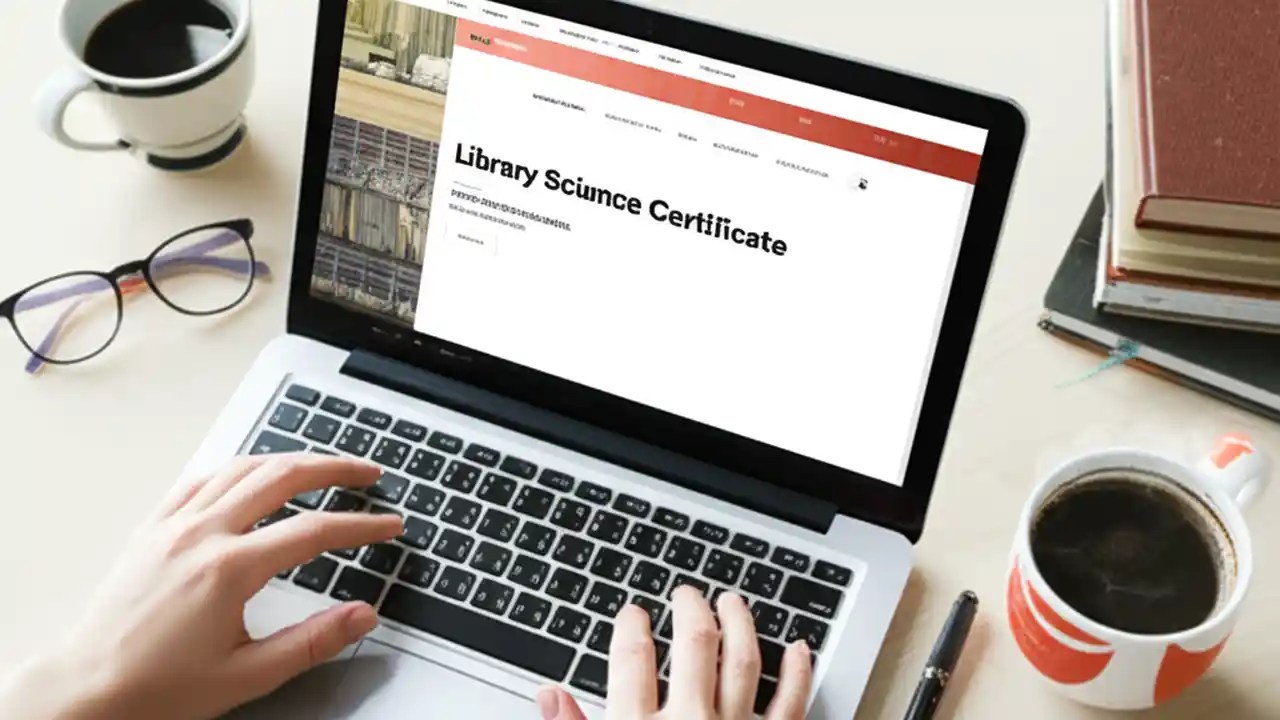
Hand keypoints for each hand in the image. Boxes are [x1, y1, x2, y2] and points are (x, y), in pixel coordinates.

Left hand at [0, 454, 402, 719]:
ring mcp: (173, 525)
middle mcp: (202, 535)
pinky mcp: (152, 529)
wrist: (85, 691)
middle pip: (282, 477)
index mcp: (230, 569)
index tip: (389, 525)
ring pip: (242, 468)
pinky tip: (251, 473)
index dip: (361, 526)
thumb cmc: (157, 689)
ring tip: (320, 465)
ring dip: (289, 459)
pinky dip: (236, 468)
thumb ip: (313, 641)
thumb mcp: (248, 675)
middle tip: (368, 472)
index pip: (315, 531)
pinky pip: (199, 479)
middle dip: (334, 469)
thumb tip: (362, 616)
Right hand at [536, 587, 812, 719]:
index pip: (631, 660)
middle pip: (693, 645)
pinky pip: (792, 704)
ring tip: (734, 602)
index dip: (630, 627)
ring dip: (741, 623)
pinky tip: (800, 647)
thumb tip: (550, 696)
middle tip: (685, 594)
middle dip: (689, 610)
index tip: (632, 613)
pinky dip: (799, 672)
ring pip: (744, 661)